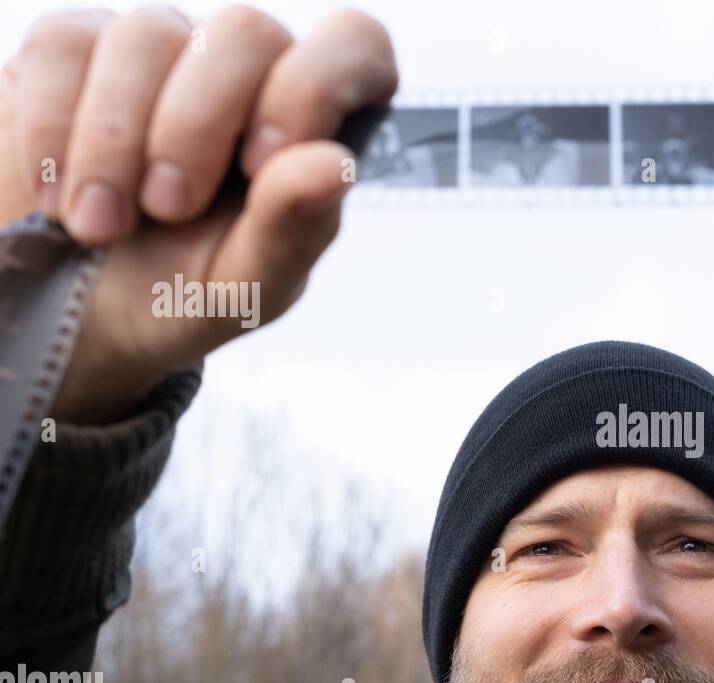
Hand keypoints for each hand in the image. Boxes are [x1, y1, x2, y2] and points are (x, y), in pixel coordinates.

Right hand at [0, 6, 397, 422]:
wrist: (70, 316)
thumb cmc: (179, 295)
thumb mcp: (244, 287)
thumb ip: (295, 227)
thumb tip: (334, 164)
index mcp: (310, 125)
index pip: (354, 44)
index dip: (315, 85)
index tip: (262, 162)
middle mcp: (246, 72)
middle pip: (247, 31)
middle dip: (198, 126)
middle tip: (168, 209)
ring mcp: (161, 51)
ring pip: (150, 33)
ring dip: (116, 140)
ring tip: (100, 226)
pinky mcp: (73, 50)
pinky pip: (67, 44)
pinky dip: (55, 128)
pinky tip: (58, 195)